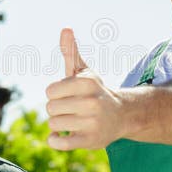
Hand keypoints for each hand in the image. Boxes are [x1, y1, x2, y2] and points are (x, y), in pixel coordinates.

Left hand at [46, 28, 125, 149]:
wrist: (121, 116)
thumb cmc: (95, 92)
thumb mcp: (84, 73)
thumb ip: (71, 52)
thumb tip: (65, 29)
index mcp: (87, 83)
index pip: (50, 91)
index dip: (56, 94)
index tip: (68, 95)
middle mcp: (91, 102)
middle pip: (50, 107)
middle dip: (57, 109)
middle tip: (72, 110)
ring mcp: (91, 123)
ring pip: (53, 124)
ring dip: (58, 125)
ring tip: (73, 122)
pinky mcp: (89, 141)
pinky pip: (58, 143)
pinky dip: (55, 141)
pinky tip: (62, 136)